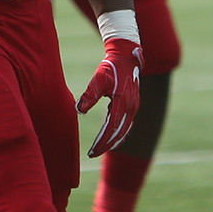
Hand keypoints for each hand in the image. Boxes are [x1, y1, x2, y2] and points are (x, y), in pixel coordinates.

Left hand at [76, 37, 141, 157]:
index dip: (102, 141)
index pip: (111, 128)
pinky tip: (109, 139)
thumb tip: (78, 110)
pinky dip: (118, 134)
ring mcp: (134, 107)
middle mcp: (131, 107)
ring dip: (112, 141)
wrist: (126, 57)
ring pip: (124, 130)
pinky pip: (126, 125)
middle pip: (119, 133)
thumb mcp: (98, 79)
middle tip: (92, 154)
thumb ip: (89, 94)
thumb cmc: (110, 67)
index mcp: (123, 102)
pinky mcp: (132, 106)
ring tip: (99, 149)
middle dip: (106, 145)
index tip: (91, 151)